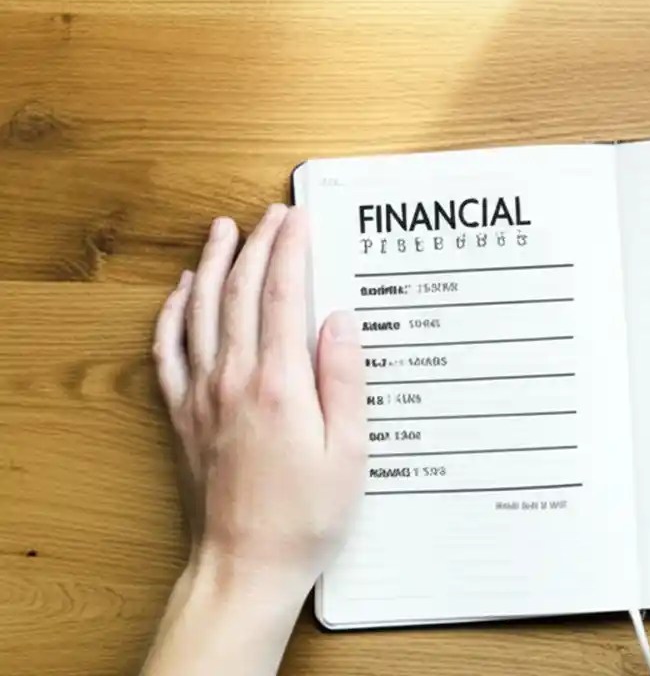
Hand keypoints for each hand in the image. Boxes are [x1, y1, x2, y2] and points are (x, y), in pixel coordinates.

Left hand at [151, 205, 367, 596]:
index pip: (282, 296)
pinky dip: (172, 314)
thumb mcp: (349, 451)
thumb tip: (340, 321)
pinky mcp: (183, 416)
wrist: (244, 565)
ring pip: (198, 312)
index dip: (290, 251)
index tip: (299, 219)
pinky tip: (180, 293)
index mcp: (278, 385)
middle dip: (256, 245)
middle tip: (273, 215)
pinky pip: (168, 351)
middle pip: (238, 293)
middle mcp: (232, 380)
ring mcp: (201, 396)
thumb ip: (343, 380)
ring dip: (210, 265)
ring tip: (223, 231)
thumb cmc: (305, 517)